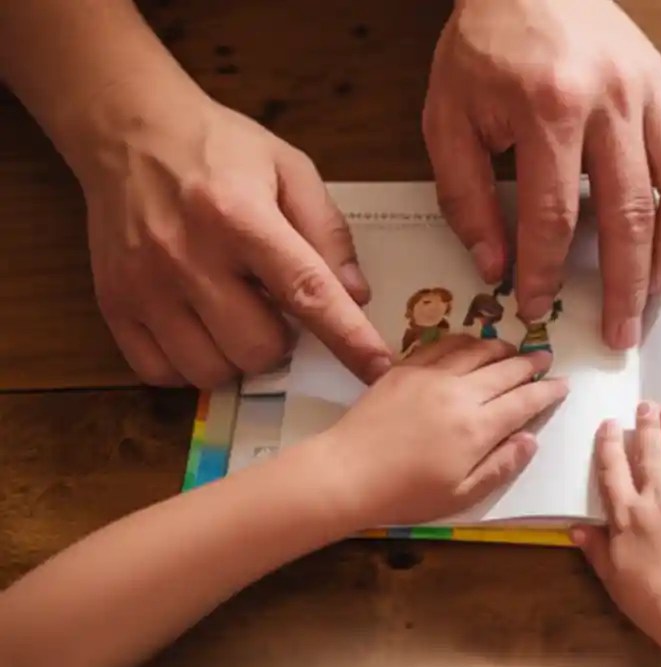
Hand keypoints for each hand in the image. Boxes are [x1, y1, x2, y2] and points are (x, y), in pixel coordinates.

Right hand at [75, 88, 387, 387]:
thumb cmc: (219, 150)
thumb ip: (328, 231)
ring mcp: (144, 285)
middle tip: (273, 305)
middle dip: (282, 340)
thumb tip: (357, 295)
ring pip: (211, 371)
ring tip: (234, 312)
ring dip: (236, 356)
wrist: (128, 131)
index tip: (378, 368)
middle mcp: (188, 256)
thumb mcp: (289, 168)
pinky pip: (161, 373)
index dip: (348, 336)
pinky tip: (199, 328)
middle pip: (259, 348)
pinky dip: (189, 365)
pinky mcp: (113, 304)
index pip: (307, 291)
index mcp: (240, 216)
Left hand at [321, 334, 568, 526]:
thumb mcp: (462, 495)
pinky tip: (471, 343)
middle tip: (545, 358)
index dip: (548, 392)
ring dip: (501, 347)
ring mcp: (431, 375)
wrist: (347, 474)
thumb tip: (531, 439)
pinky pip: (443, 344)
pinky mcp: (405, 368)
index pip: (525, 401)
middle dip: (531, 363)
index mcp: (479, 427)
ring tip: (513, 348)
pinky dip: (465, 340)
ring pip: (477, 349)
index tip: (562, 384)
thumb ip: (501, 466)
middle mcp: (460, 393)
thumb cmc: (407, 495)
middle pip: (506, 369)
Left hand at [424, 0, 660, 349]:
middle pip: (632, 215)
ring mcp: (653, 94)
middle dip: (626, 286)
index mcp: (549, 107)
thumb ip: (465, 195)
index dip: (543, 271)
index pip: (553, 214)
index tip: (533, 306)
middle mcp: (613, 102)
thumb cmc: (487, 47)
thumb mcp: (449, 116)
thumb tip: (494, 265)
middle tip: (621, 334)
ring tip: (655, 295)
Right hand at [572, 401, 660, 646]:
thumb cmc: (653, 601)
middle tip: (647, 404)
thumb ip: (597, 550)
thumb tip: (576, 527)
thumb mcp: (614, 579)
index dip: (609, 444)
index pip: (613, 471)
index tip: (609, 424)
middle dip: (646, 425)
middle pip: (649, 452)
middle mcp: (658, 495)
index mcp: (628, 514)